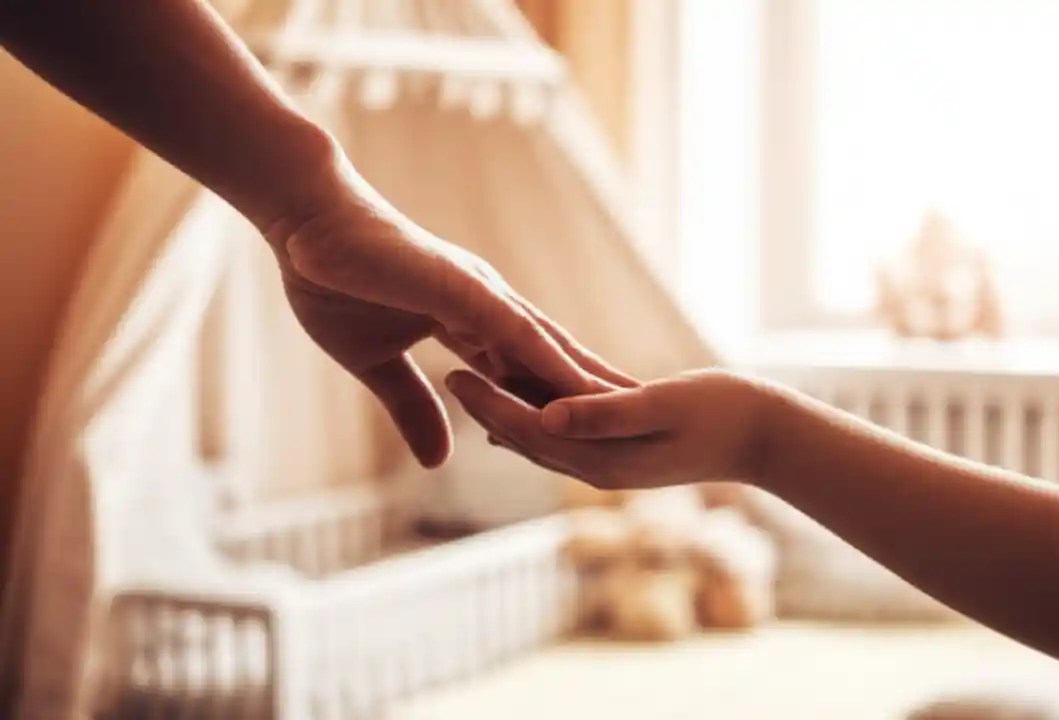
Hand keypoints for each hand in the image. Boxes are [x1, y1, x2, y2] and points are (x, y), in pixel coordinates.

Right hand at [267, 175, 632, 467]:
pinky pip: (513, 331)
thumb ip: (414, 406)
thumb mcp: (378, 365)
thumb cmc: (335, 281)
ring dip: (587, 383)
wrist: (306, 223)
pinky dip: (545, 362)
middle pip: (554, 359)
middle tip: (644, 425)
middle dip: (596, 393)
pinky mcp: (461, 287)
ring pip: (546, 348)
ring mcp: (480, 294)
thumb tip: (440, 459)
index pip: (528, 371)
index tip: (598, 431)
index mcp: (470, 320)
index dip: (561, 401)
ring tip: (633, 414)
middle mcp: (488, 306)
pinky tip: (577, 388)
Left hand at [445, 369, 769, 487]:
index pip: (531, 428)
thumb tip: (547, 415)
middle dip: (487, 406)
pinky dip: (539, 417)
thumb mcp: (662, 407)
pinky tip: (525, 399)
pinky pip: (569, 434)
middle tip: (445, 368)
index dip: (489, 401)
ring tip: (472, 382)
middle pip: (527, 436)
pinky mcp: (625, 450)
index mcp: (602, 457)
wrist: (764, 437)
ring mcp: (612, 461)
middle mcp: (598, 466)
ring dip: (508, 412)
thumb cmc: (721, 415)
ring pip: (544, 438)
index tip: (451, 371)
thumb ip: (605, 413)